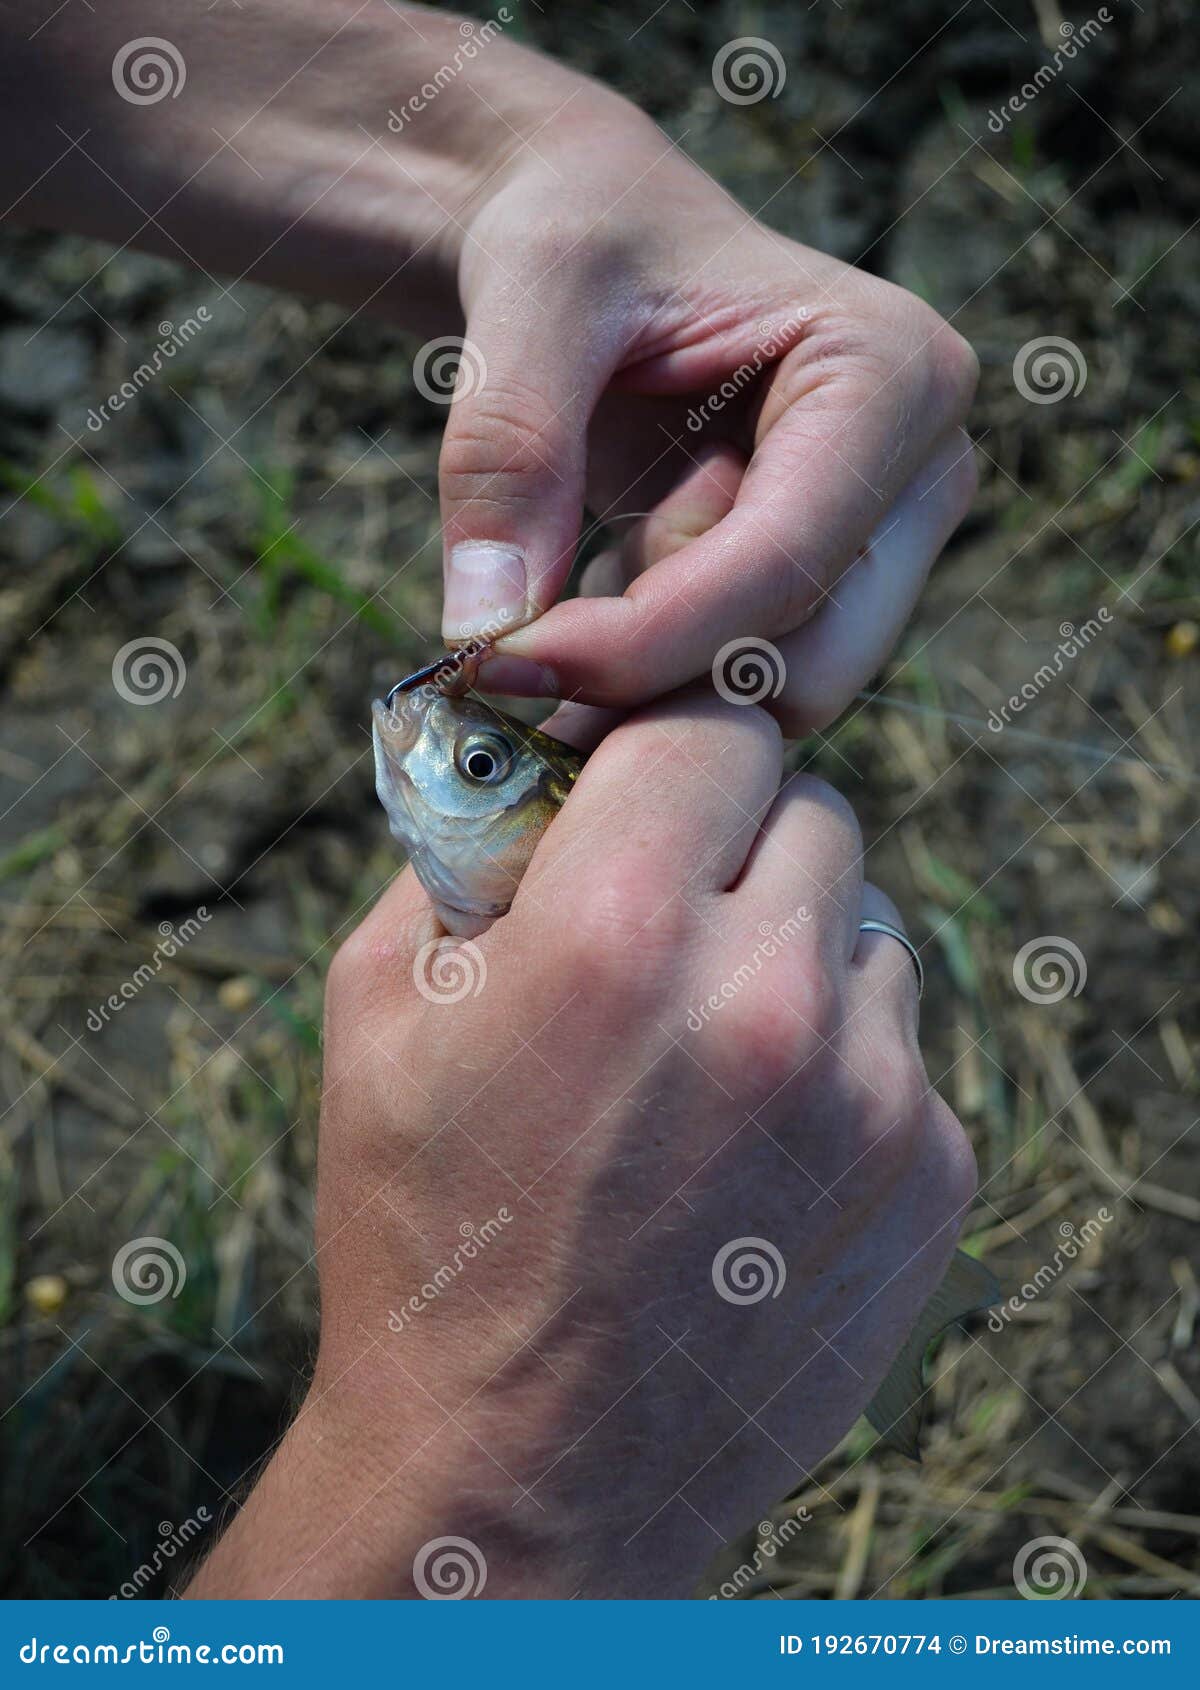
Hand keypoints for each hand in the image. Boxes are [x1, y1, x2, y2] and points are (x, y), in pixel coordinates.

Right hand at [186, 694, 974, 1599]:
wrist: (518, 1470)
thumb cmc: (427, 1232)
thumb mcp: (379, 1010)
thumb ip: (466, 846)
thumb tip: (537, 761)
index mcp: (615, 935)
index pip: (715, 727)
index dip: (672, 753)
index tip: (649, 792)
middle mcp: (764, 999)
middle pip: (811, 811)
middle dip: (737, 847)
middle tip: (668, 928)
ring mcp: (871, 1095)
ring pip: (868, 928)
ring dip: (796, 955)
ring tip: (706, 1058)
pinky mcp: (932, 1176)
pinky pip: (904, 1048)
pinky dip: (841, 1064)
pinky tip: (756, 1149)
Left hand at [437, 89, 977, 731]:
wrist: (602, 241)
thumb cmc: (584, 233)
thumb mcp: (532, 300)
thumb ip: (509, 452)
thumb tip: (486, 627)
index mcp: (893, 373)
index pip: (780, 562)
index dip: (641, 639)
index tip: (495, 661)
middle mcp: (921, 472)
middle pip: (801, 660)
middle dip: (650, 681)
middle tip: (497, 657)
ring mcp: (886, 543)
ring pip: (773, 695)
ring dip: (647, 689)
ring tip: (538, 610)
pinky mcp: (835, 590)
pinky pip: (744, 687)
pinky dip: (649, 682)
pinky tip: (579, 612)